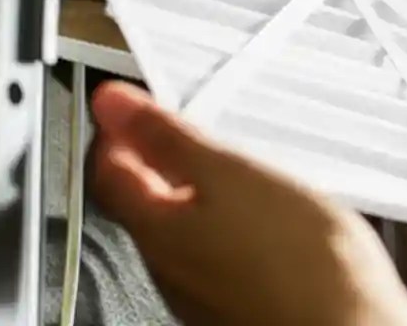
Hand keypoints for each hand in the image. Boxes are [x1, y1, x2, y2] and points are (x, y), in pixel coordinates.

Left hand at [90, 81, 406, 325]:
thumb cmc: (299, 260)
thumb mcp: (230, 174)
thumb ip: (168, 139)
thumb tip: (112, 104)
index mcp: (157, 231)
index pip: (107, 172)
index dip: (117, 130)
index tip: (138, 102)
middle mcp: (171, 269)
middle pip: (146, 204)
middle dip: (162, 160)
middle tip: (193, 125)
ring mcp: (207, 293)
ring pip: (188, 230)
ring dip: (205, 193)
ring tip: (241, 166)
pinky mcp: (244, 303)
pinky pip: (225, 254)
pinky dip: (236, 225)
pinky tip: (271, 217)